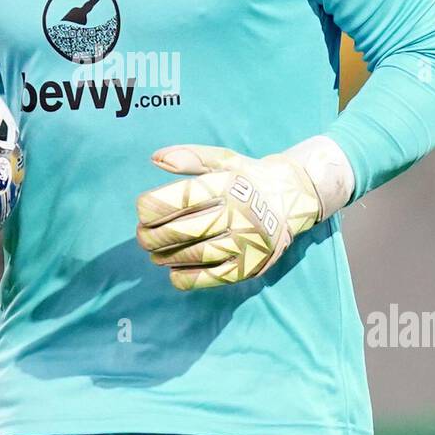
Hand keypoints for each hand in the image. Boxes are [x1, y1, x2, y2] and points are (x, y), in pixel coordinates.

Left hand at [136, 144, 320, 290]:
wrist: (292, 200)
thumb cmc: (247, 179)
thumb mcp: (224, 160)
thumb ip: (189, 157)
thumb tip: (154, 158)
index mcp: (229, 185)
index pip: (182, 199)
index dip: (153, 206)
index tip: (142, 210)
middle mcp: (239, 214)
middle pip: (185, 230)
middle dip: (153, 235)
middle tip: (142, 236)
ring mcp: (246, 242)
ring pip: (196, 255)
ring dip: (166, 256)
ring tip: (154, 253)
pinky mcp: (250, 265)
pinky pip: (213, 277)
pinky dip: (187, 277)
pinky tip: (173, 271)